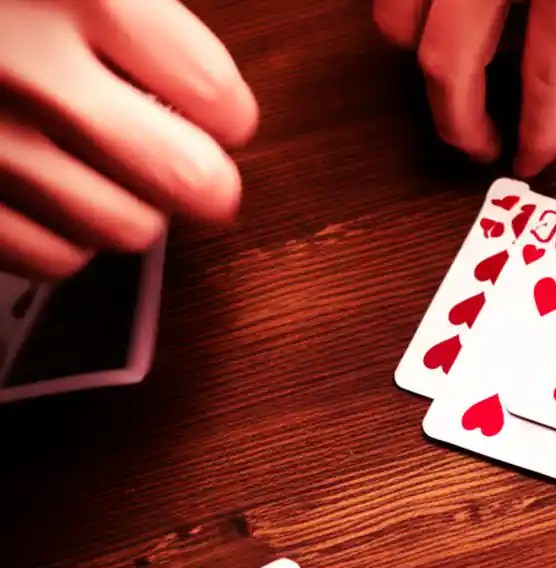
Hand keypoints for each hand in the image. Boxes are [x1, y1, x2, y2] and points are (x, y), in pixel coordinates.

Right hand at [0, 0, 256, 279]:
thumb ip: (133, 5)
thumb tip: (202, 84)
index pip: (216, 98)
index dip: (227, 112)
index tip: (217, 113)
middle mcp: (33, 74)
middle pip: (189, 182)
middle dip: (209, 182)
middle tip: (200, 169)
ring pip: (125, 230)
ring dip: (135, 208)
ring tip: (111, 172)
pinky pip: (47, 258)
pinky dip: (67, 237)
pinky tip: (53, 193)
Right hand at [373, 0, 555, 175]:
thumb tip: (539, 60)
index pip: (548, 77)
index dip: (542, 132)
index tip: (532, 160)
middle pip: (447, 59)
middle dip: (457, 119)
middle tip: (477, 144)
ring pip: (396, 17)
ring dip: (419, 54)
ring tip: (457, 74)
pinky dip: (413, 9)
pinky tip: (445, 17)